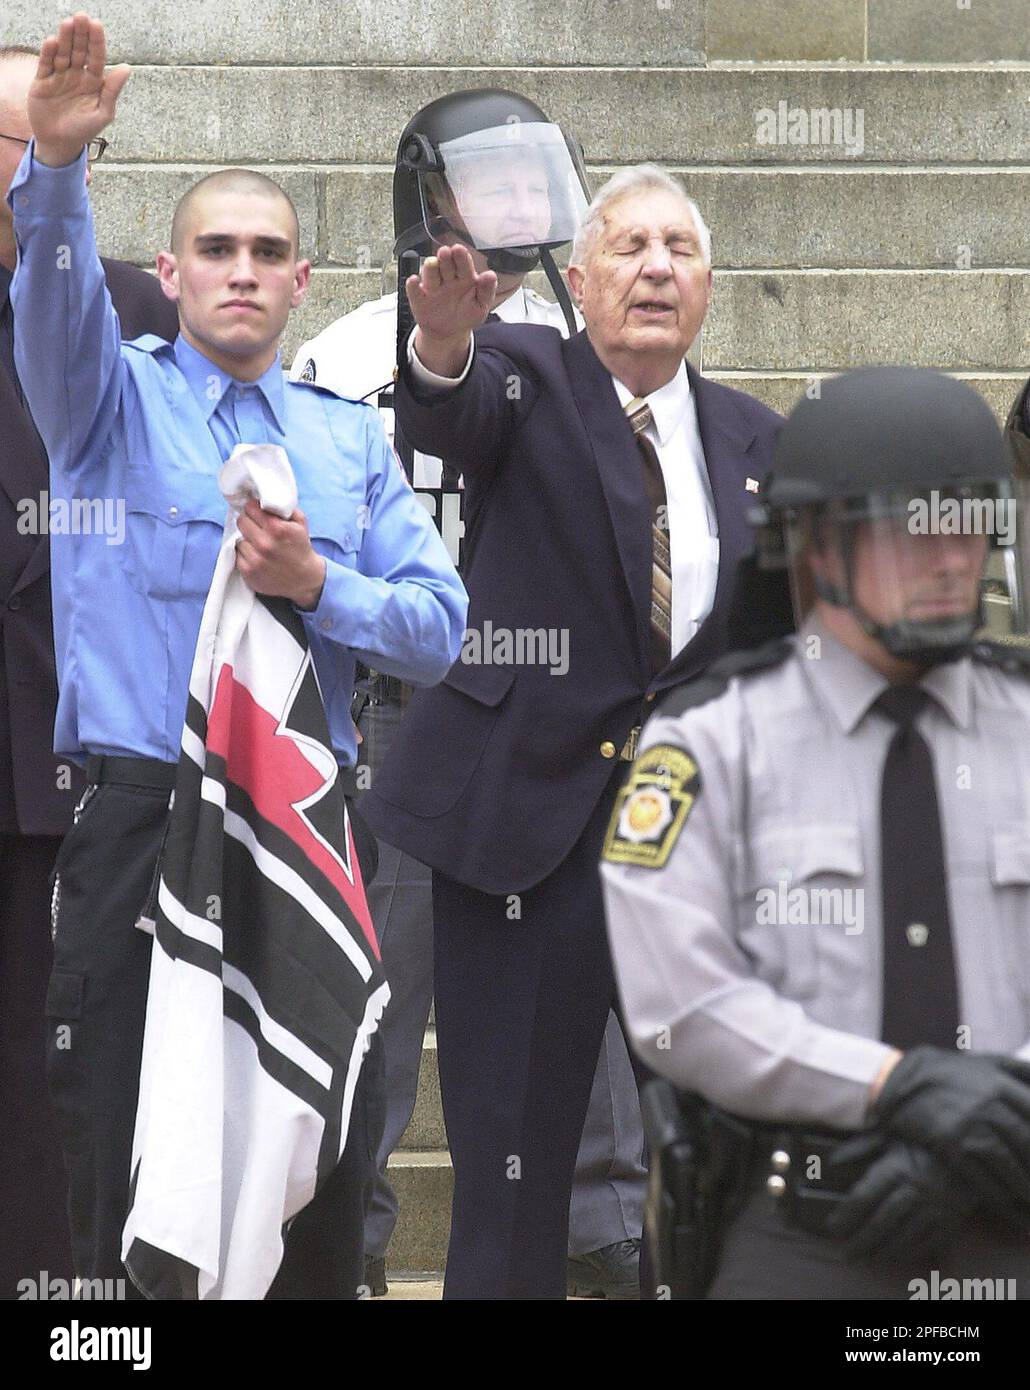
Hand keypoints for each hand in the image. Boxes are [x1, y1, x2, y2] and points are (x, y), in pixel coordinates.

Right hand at [28, 13, 129, 167]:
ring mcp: (59, 76)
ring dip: (65, 38)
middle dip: (81, 34)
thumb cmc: (85, 130)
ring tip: (68, 23)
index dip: (96, 41)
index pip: (97, 57)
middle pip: (79, 50)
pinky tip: (53, 42)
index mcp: (94, 81)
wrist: (60, 144)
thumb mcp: (102, 113)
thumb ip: (112, 91)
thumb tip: (127, 68)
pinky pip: (46, 64)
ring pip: (63, 53)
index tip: (97, 25)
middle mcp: (77, 75)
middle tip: (82, 17)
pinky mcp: (42, 81)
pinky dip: (49, 53)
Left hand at [235, 501, 325, 609]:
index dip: (253, 508)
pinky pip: (237, 555)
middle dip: (248, 521)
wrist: (304, 579)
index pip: (250, 508)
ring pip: (238, 539)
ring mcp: (255, 559)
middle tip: (255, 526)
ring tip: (258, 543)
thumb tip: (265, 498)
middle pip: (241, 521)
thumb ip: (284, 507)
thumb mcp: (301, 523)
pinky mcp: (249, 572)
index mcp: (277, 529)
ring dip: (246, 539)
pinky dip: (245, 554)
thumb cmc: (301, 548)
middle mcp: (264, 544)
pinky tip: (256, 555)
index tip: (256, 512)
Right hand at [408, 244, 495, 375]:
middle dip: (445, 258)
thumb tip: (491, 276)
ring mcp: (433, 287)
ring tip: (432, 263)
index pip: (463, 264)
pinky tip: (414, 281)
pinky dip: (412, 286)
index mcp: (464, 277)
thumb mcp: (481, 305)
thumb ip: (487, 290)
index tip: (459, 250)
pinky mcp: (419, 299)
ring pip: (431, 274)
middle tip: (445, 252)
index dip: (461, 257)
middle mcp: (447, 278)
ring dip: (431, 268)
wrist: (449, 332)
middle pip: (446, 265)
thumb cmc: (466, 313)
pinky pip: (414, 291)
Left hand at [826, 1134, 976, 1260]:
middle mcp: (915, 1191)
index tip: (832, 1227)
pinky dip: (907, 1253)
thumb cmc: (918, 1145)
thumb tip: (832, 1163)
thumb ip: (859, 1150)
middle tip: (846, 1253)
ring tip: (865, 1257)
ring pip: (903, 1237)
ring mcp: (934, 1209)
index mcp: (896, 1169)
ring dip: (882, 1250)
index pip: (865, 1197)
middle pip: (882, 1222)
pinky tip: (892, 1255)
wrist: (965, 1153)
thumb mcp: (888, 1138)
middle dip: (861, 1240)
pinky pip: (926, 1244)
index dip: (847, 1215)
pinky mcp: (950, 1222)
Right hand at [872, 1046, 1029, 1217]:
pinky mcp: (947, 1142)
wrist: (901, 1082)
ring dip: (1021, 1186)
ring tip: (1028, 1199)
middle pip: (1025, 1143)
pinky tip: (1004, 1200)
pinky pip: (979, 1174)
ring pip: (1006, 1163)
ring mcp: (966, 1124)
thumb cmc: (950, 1075)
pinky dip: (995, 1192)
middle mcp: (986, 1104)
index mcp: (999, 1084)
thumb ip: (1019, 1070)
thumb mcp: (985, 1062)